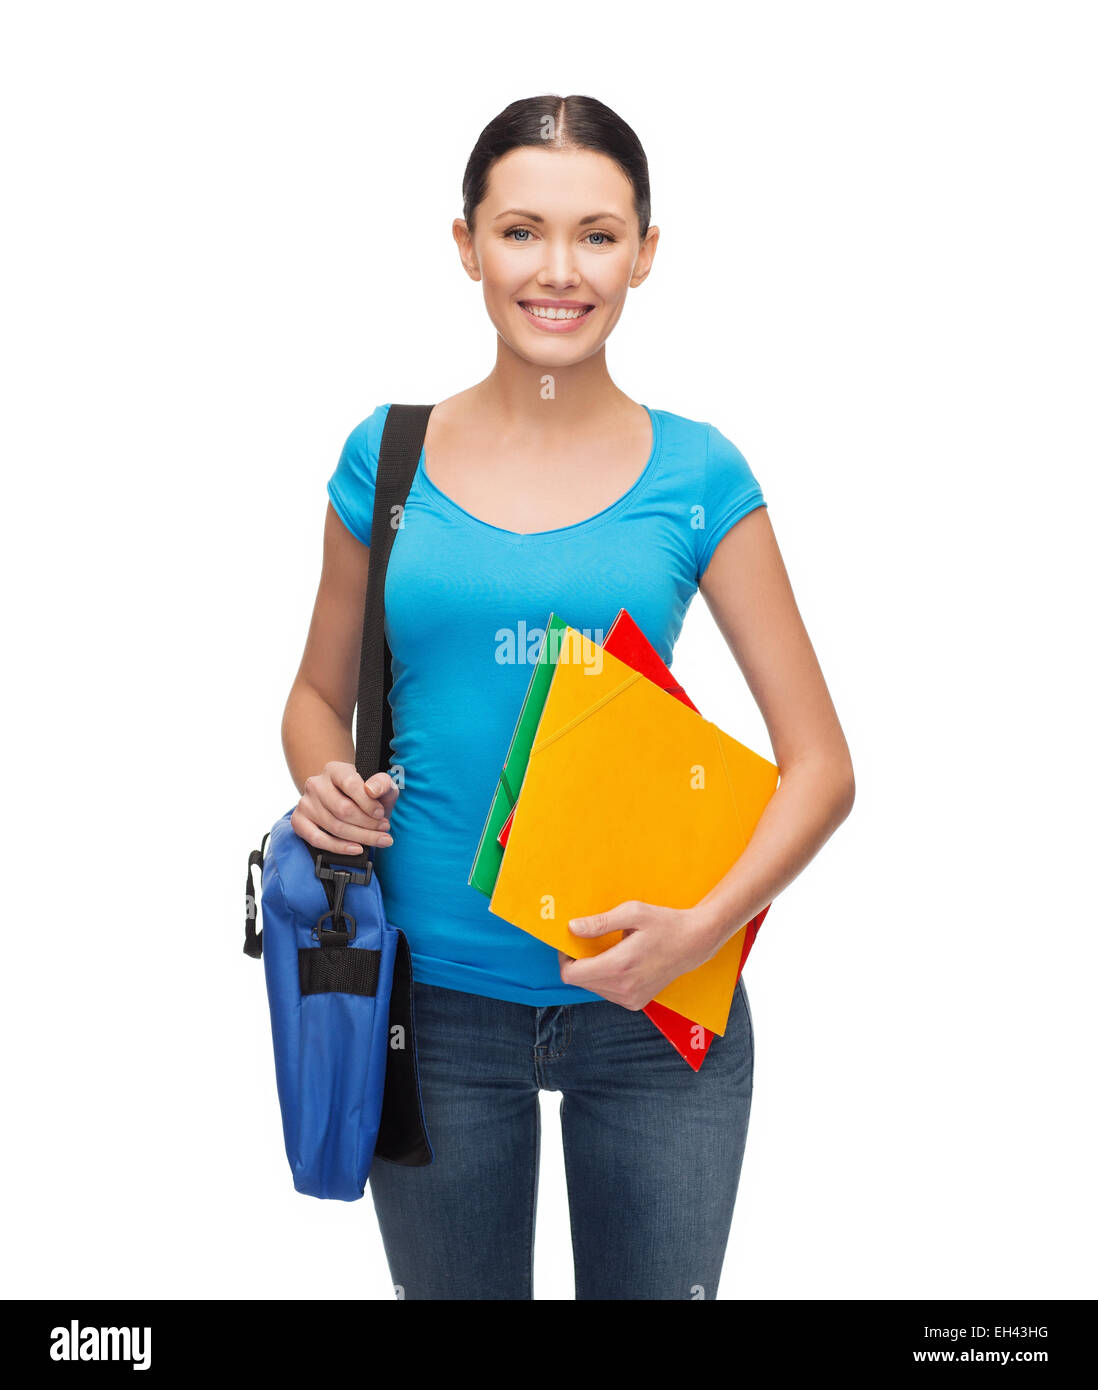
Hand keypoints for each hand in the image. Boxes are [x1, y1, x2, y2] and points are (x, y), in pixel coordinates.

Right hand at [290, 762, 398, 853]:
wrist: (347, 802)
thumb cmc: (365, 795)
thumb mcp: (380, 785)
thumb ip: (382, 783)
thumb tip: (372, 791)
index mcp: (334, 769)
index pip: (350, 784)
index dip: (368, 803)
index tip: (381, 814)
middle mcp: (316, 784)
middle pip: (343, 809)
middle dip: (368, 824)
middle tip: (384, 829)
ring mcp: (305, 803)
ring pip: (334, 826)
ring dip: (360, 837)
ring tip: (379, 840)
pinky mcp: (299, 821)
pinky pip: (317, 839)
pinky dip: (339, 847)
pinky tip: (357, 849)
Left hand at [556, 901, 715, 1010]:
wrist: (695, 943)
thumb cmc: (665, 923)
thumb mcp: (633, 912)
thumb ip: (599, 922)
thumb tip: (572, 928)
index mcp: (620, 966)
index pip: (572, 974)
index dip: (565, 958)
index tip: (571, 943)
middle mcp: (624, 988)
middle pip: (580, 982)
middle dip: (578, 963)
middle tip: (589, 942)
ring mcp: (631, 999)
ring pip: (593, 988)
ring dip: (592, 971)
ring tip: (609, 951)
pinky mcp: (636, 1003)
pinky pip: (607, 993)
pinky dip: (606, 978)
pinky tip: (619, 963)